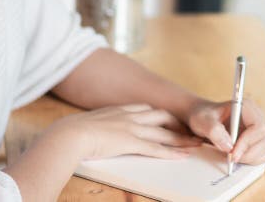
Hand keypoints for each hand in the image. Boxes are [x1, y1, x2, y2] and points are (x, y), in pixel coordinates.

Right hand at [51, 103, 203, 160]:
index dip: (160, 115)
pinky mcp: (131, 142)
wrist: (69, 134)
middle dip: (177, 124)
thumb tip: (90, 130)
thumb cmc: (71, 132)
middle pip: (161, 116)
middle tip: (189, 131)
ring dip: (181, 139)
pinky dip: (171, 153)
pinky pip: (156, 148)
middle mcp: (128, 116)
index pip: (146, 109)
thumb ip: (95, 125)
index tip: (170, 119)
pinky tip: (181, 156)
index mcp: (118, 110)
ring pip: (164, 133)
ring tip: (195, 144)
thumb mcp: (86, 124)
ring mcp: (131, 128)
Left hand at [186, 97, 264, 165]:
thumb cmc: (204, 116)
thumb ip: (214, 131)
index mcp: (247, 107)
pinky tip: (242, 157)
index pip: (258, 127)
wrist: (204, 119)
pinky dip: (257, 159)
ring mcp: (262, 128)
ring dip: (253, 158)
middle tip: (231, 158)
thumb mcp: (203, 121)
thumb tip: (229, 146)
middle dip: (249, 153)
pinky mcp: (262, 139)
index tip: (232, 154)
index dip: (247, 143)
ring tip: (235, 157)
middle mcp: (258, 116)